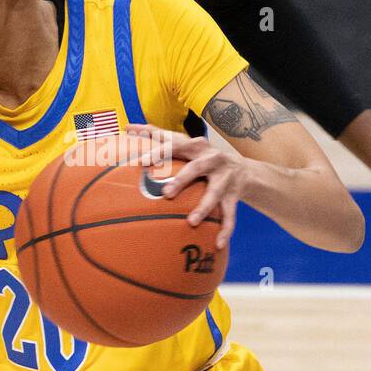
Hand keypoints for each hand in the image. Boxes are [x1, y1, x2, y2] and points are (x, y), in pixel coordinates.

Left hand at [126, 123, 247, 248]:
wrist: (244, 170)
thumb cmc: (202, 157)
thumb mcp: (184, 145)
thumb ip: (157, 136)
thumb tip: (126, 126)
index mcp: (195, 146)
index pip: (175, 145)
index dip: (158, 151)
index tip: (140, 162)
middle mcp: (212, 159)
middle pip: (196, 167)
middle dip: (182, 179)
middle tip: (165, 193)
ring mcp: (225, 178)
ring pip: (214, 192)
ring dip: (203, 207)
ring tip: (192, 222)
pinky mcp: (234, 195)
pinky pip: (230, 214)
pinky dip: (225, 229)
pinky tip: (218, 244)